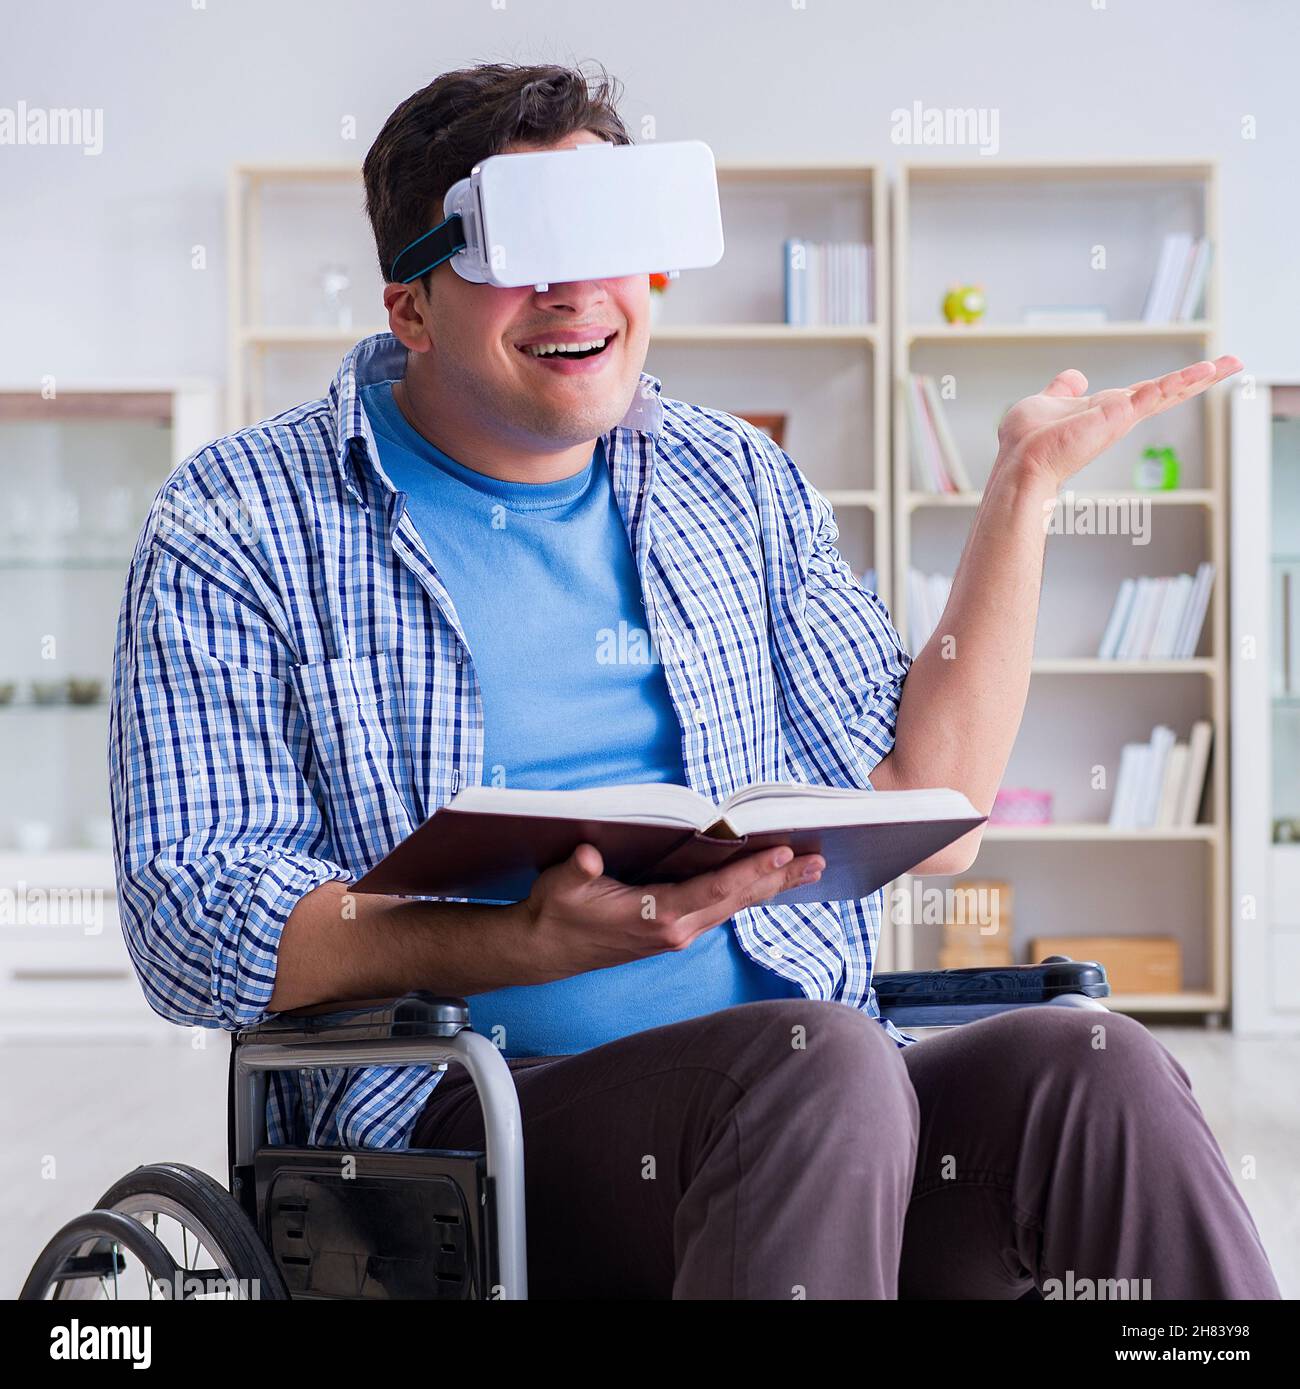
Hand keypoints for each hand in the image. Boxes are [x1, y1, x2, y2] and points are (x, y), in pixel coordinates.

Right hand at [516, 842, 824, 981]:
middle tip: (817, 860)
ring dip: (771, 887)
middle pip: (737, 899)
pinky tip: (765, 882)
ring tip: (807, 870)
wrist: (542, 951)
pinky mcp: (674, 930)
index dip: (750, 870)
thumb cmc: (554, 913)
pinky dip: (748, 892)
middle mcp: (676, 930)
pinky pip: (721, 908)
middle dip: (778, 879)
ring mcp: (678, 933)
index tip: (782, 853)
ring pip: (734, 905)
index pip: (715, 889)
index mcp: (657, 917)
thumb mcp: (559, 886)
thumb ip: (576, 870)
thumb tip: (587, 855)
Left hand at [994, 355, 1241, 490]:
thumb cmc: (1027, 441)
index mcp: (1106, 409)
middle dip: (1202, 378)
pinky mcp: (1118, 414)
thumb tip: (1075, 377)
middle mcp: (1119, 414)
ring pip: (1168, 390)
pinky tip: (1204, 371)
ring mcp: (1121, 416)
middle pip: (1168, 391)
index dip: (1172, 382)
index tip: (1200, 372)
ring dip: (1200, 377)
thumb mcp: (1046, 402)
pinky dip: (1179, 381)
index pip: (1147, 392)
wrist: (1020, 462)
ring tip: (1231, 363)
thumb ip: (1063, 390)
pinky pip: (1153, 393)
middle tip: (1236, 363)